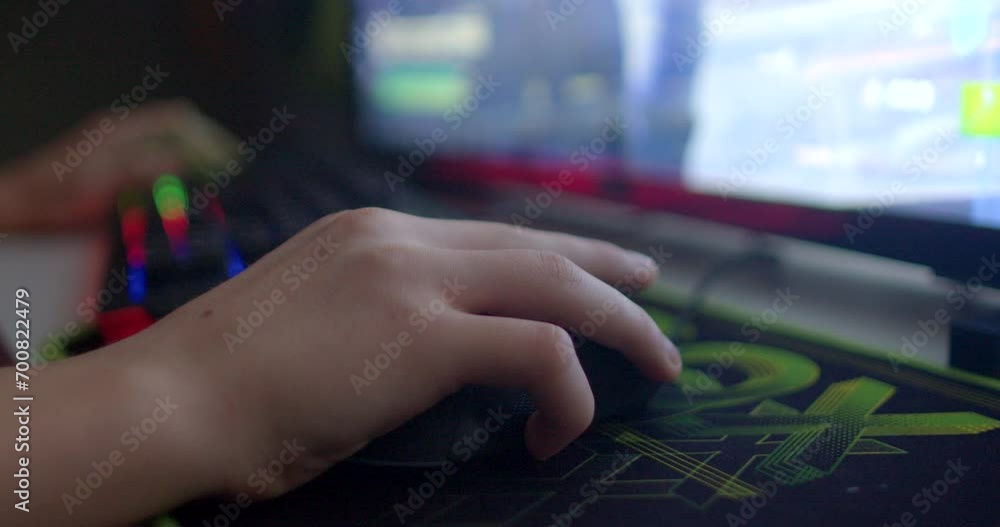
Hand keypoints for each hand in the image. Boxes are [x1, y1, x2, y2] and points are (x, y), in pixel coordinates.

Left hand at [0, 99, 236, 229]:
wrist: (20, 209)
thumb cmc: (56, 195)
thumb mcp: (105, 179)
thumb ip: (148, 165)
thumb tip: (191, 159)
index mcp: (123, 128)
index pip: (180, 119)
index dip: (210, 137)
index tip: (234, 162)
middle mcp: (123, 134)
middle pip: (180, 130)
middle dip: (209, 149)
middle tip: (233, 176)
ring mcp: (118, 150)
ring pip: (170, 147)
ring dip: (195, 163)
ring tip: (217, 186)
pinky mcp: (115, 170)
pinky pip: (157, 164)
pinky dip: (178, 176)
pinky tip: (184, 196)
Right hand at [147, 208, 681, 497]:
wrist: (168, 401)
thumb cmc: (228, 386)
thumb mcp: (314, 325)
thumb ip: (379, 317)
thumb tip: (433, 349)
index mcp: (373, 236)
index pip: (491, 234)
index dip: (554, 250)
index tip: (595, 266)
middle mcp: (399, 241)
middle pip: (538, 246)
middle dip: (607, 272)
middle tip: (651, 291)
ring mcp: (411, 280)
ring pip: (555, 284)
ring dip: (617, 322)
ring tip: (657, 360)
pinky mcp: (420, 334)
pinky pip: (536, 351)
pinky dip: (566, 391)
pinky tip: (557, 432)